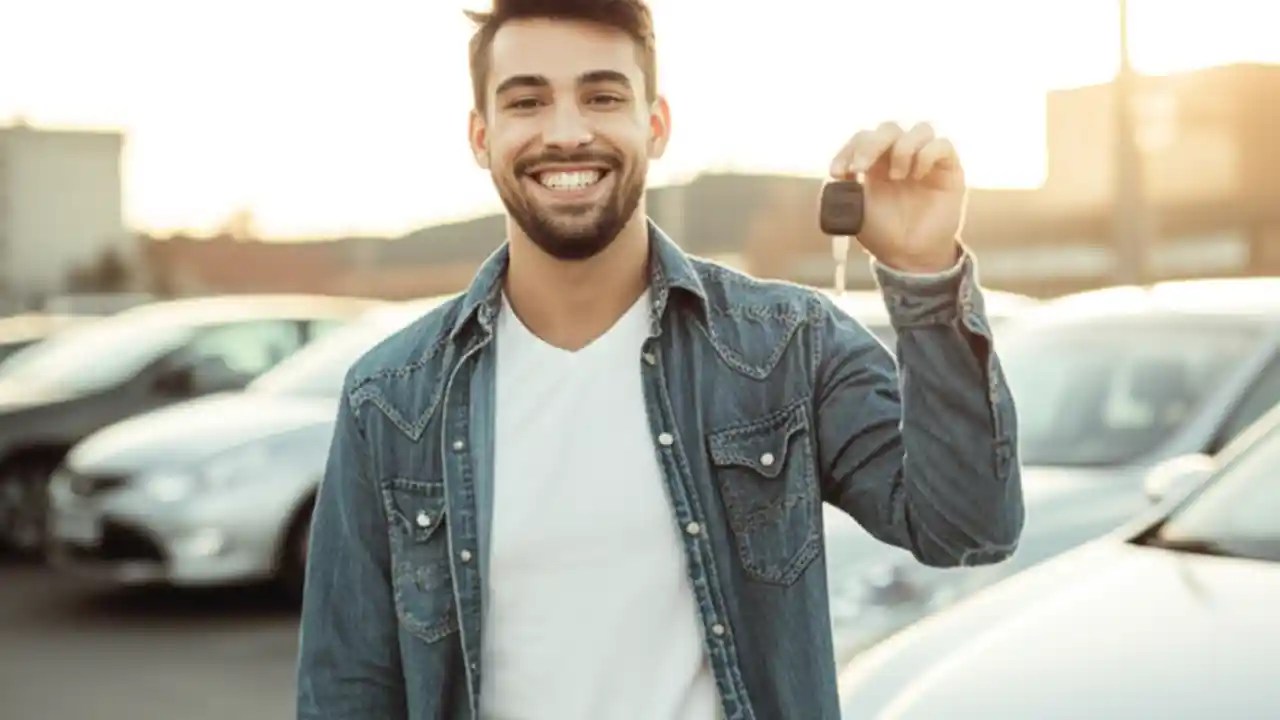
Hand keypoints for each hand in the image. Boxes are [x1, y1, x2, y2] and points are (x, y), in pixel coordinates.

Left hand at [829, 122, 965, 272]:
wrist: (910, 255)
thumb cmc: (883, 233)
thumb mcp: (855, 211)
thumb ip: (844, 191)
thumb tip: (838, 174)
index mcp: (877, 161)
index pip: (863, 138)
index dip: (848, 150)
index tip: (837, 173)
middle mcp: (902, 155)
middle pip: (889, 128)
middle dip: (871, 144)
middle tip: (861, 168)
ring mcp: (926, 160)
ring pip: (920, 129)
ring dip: (902, 148)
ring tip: (896, 176)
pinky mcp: (949, 168)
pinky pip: (942, 145)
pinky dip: (927, 155)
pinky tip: (917, 176)